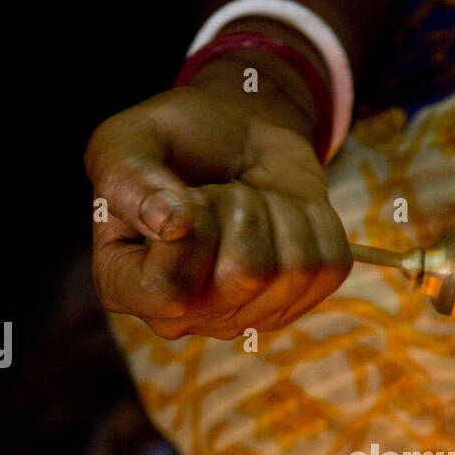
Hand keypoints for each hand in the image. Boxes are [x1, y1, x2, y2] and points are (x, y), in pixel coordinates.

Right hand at [85, 77, 351, 339]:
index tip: (188, 193)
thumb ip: (131, 180)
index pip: (170, 292)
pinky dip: (316, 220)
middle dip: (240, 205)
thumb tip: (173, 224)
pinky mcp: (296, 301)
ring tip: (250, 199)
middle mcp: (183, 317)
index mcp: (124, 285)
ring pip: (292, 270)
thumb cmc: (173, 141)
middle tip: (221, 190)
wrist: (233, 136)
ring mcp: (243, 317)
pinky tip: (282, 213)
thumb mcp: (129, 141)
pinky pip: (331, 266)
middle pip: (244, 274)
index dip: (192, 230)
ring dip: (278, 210)